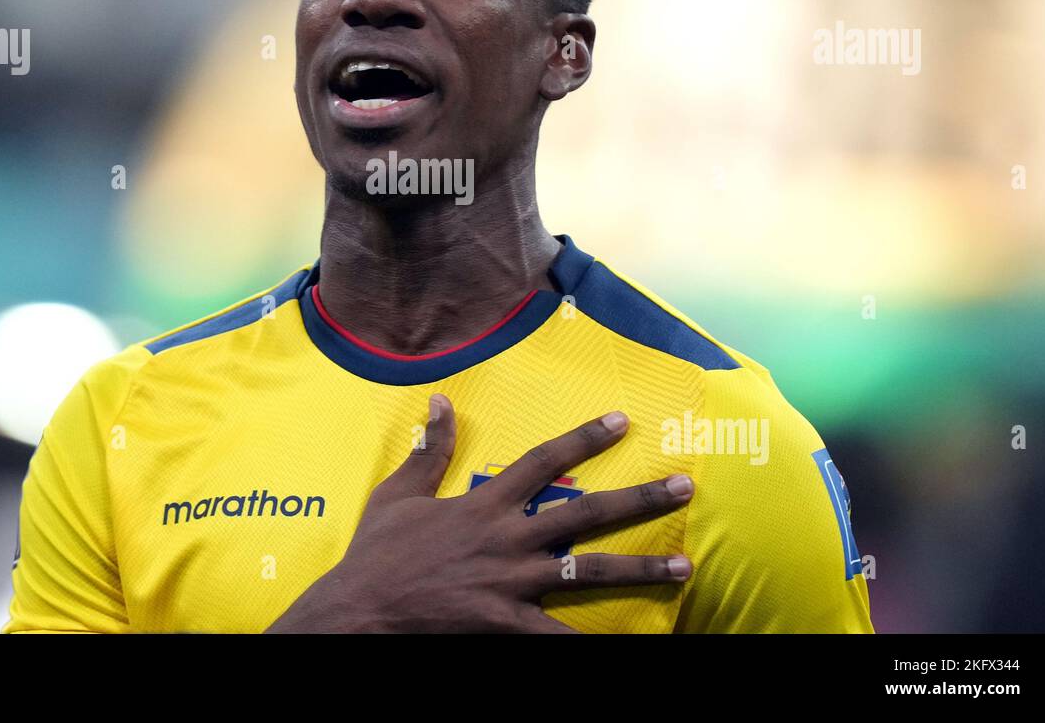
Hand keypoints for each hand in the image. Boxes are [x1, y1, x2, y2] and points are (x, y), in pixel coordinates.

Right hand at [265, 393, 694, 632]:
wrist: (360, 610)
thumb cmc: (378, 553)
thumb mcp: (399, 493)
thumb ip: (430, 449)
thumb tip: (442, 401)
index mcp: (484, 503)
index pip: (545, 460)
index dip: (584, 438)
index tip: (623, 421)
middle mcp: (507, 538)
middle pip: (585, 512)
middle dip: (638, 498)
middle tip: (684, 486)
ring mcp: (511, 583)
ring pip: (587, 572)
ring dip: (639, 568)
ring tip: (684, 566)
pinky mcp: (506, 624)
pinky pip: (559, 638)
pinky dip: (591, 642)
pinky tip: (626, 644)